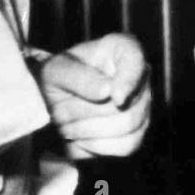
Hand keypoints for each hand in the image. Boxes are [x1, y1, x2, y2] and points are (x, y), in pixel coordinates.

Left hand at [36, 33, 151, 159]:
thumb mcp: (56, 70)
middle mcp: (139, 75)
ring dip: (87, 129)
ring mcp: (142, 105)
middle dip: (85, 111)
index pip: (135, 60)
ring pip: (128, 126)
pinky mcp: (137, 132)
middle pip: (126, 102)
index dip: (129, 80)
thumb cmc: (57, 78)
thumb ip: (78, 76)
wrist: (52, 103)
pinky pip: (126, 145)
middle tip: (58, 111)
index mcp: (122, 49)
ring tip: (66, 124)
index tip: (116, 97)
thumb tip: (107, 91)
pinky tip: (81, 137)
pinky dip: (97, 145)